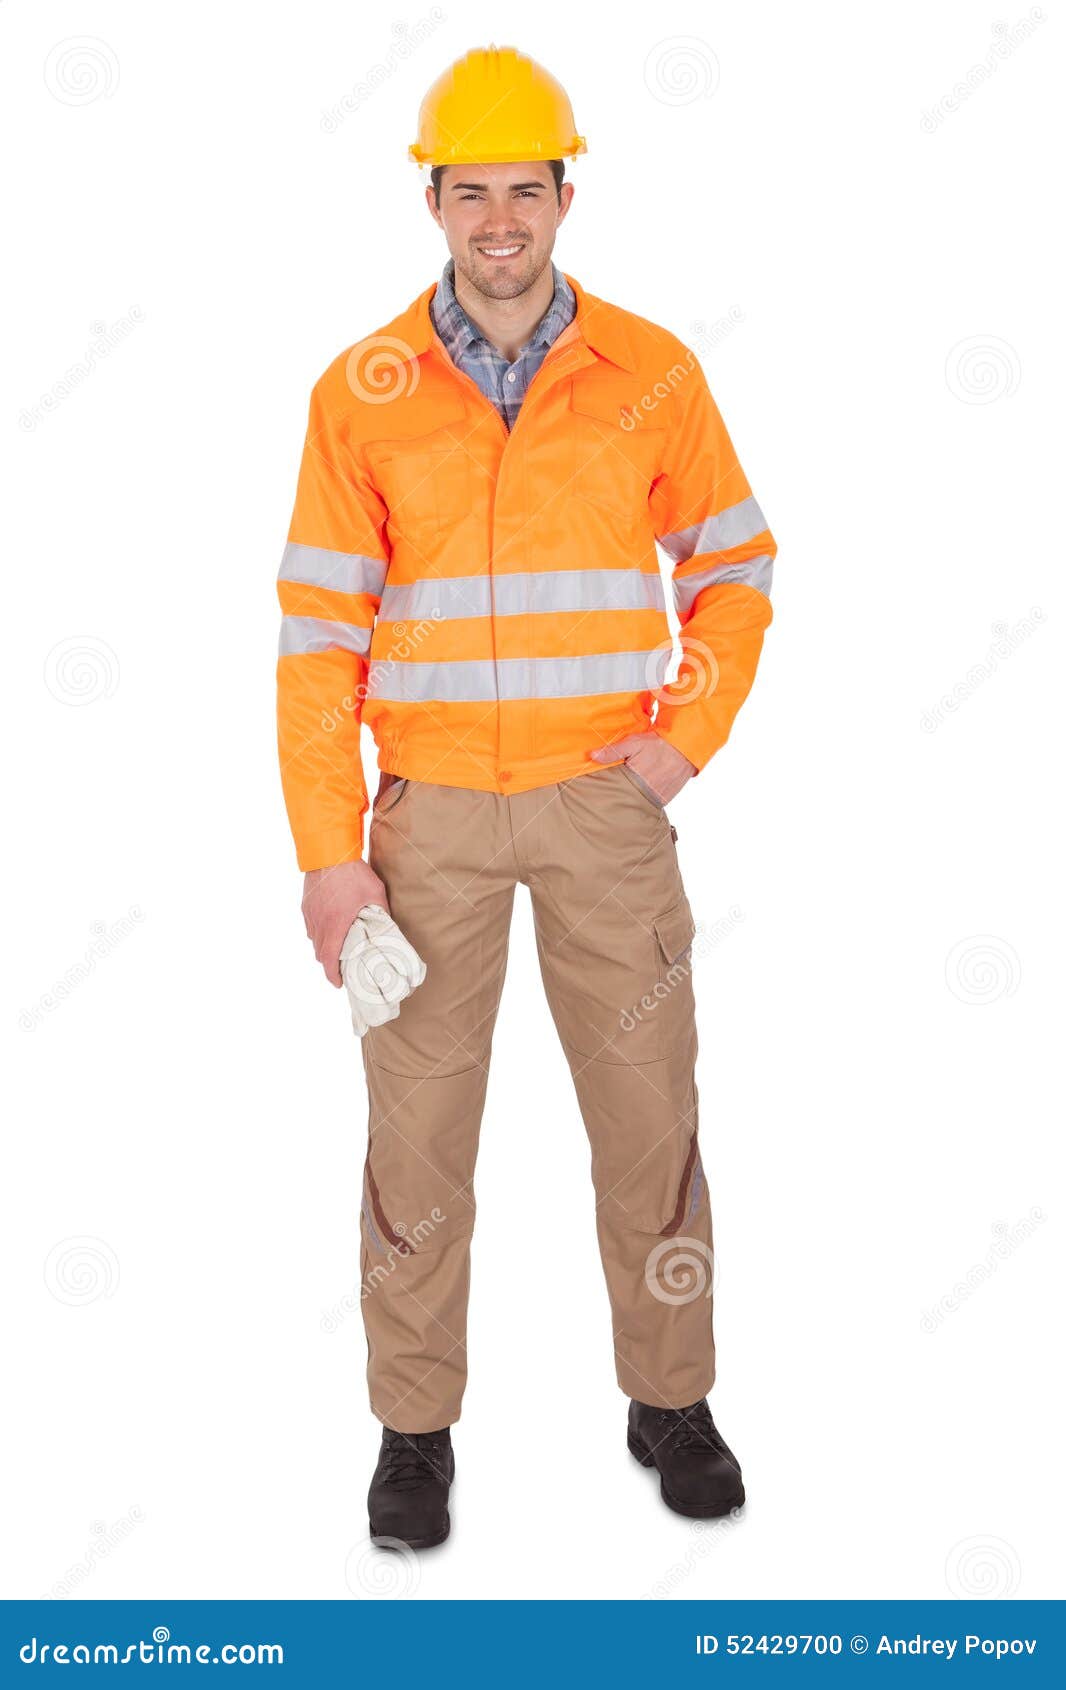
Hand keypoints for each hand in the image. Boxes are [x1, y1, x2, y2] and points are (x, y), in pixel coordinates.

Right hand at [302, 860, 388, 986]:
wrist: (329, 851)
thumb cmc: (353, 874)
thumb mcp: (376, 895)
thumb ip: (382, 914)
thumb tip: (388, 927)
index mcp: (335, 926)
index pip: (329, 960)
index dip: (333, 975)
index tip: (339, 983)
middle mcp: (319, 924)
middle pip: (320, 953)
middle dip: (330, 963)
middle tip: (342, 966)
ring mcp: (310, 914)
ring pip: (314, 940)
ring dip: (324, 947)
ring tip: (337, 947)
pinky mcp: (306, 905)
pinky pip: (310, 926)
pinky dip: (319, 932)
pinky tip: (329, 926)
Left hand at [589, 732, 696, 804]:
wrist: (685, 748)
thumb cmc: (658, 744)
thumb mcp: (633, 743)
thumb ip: (612, 751)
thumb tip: (591, 755)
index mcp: (635, 780)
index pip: (614, 791)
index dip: (608, 790)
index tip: (600, 789)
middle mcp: (646, 793)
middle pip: (626, 800)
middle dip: (619, 796)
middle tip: (613, 792)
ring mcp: (657, 799)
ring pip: (638, 802)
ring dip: (633, 798)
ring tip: (628, 791)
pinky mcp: (665, 800)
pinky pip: (650, 803)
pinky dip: (645, 798)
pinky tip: (641, 791)